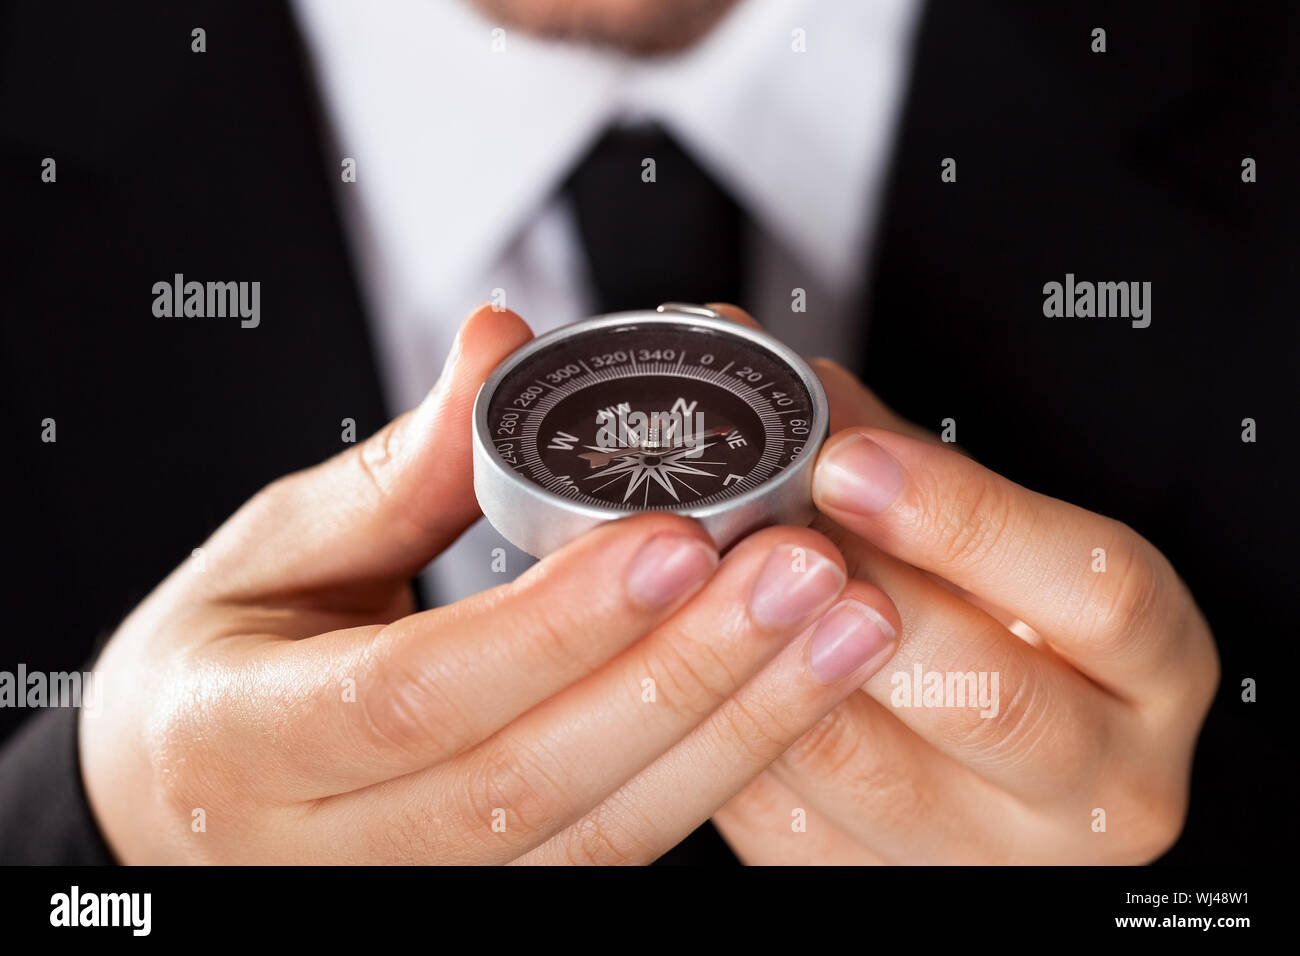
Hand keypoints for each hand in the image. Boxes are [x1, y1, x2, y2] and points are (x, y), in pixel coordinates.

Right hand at [80, 305, 903, 863]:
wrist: (184, 793)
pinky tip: (800, 689)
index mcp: (245, 740)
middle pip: (533, 778)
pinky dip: (722, 769)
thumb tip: (501, 344)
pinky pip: (622, 848)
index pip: (415, 693)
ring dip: (740, 728)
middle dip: (687, 672)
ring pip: (603, 833)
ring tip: (847, 628)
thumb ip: (401, 466)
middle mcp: (333, 849)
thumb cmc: (220, 663)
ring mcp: (425, 892)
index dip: (554, 623)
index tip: (677, 538)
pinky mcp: (498, 899)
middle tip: (808, 572)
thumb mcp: (272, 551)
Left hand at [708, 323, 1218, 863]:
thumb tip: (762, 361)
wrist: (996, 768)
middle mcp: (1100, 776)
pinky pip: (791, 819)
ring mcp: (995, 852)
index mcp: (1150, 665)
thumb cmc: (992, 627)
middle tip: (766, 525)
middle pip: (987, 694)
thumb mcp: (974, 535)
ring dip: (773, 661)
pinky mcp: (888, 886)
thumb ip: (884, 449)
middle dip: (859, 596)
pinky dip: (732, 732)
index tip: (850, 459)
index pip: (1097, 591)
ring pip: (867, 765)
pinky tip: (698, 663)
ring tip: (710, 581)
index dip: (967, 518)